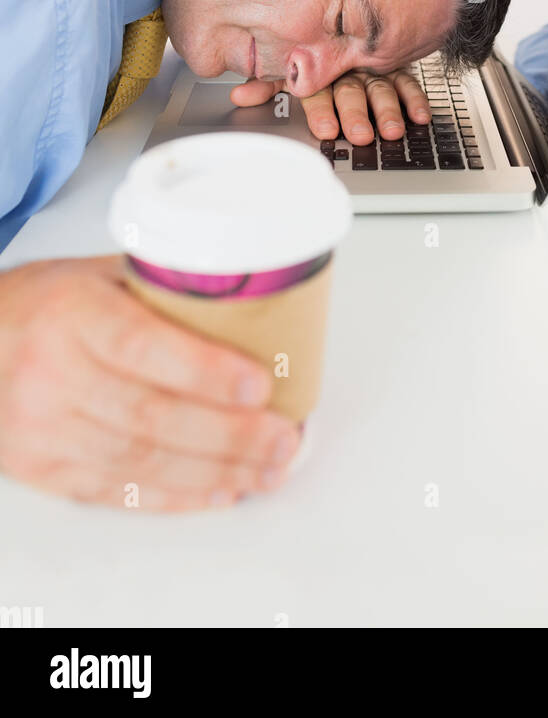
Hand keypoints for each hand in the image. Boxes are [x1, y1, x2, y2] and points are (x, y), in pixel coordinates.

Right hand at [0, 256, 301, 510]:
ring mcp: (44, 429)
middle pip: (151, 417)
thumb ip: (163, 289)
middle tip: (282, 438)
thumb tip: (252, 302)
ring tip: (265, 470)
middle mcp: (53, 374)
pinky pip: (117, 492)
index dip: (205, 371)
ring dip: (214, 473)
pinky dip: (175, 496)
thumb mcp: (97, 275)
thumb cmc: (42, 304)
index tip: (259, 384)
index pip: (142, 347)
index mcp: (72, 314)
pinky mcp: (43, 470)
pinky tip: (218, 491)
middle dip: (230, 435)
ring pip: (140, 463)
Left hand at [230, 68, 430, 145]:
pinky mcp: (395, 66)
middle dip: (355, 113)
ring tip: (392, 131)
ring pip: (381, 87)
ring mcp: (372, 66)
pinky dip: (415, 98)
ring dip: (388, 110)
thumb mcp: (287, 68)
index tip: (325, 129)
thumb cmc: (313, 53)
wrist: (344, 14)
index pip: (318, 90)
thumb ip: (267, 83)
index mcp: (319, 67)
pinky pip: (407, 81)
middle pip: (351, 90)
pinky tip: (420, 116)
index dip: (321, 110)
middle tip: (359, 135)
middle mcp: (346, 66)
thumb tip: (240, 94)